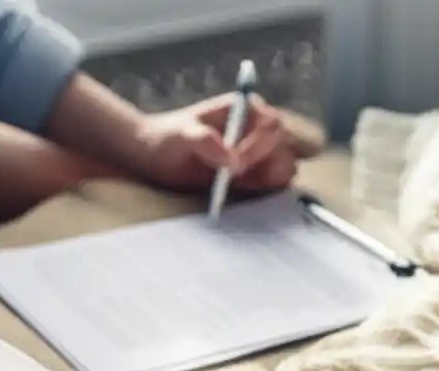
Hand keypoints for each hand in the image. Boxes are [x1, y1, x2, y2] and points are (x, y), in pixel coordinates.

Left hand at [131, 94, 298, 192]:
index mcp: (244, 108)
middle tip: (235, 178)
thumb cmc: (165, 138)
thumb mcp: (179, 136)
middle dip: (267, 165)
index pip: (271, 124)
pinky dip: (267, 193)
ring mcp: (257, 153)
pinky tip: (243, 194)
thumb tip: (232, 161)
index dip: (259, 145)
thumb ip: (203, 141)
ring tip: (240, 186)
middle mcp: (256, 128)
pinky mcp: (253, 176)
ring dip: (271, 181)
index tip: (236, 164)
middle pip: (284, 146)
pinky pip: (273, 185)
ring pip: (284, 167)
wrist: (154, 156)